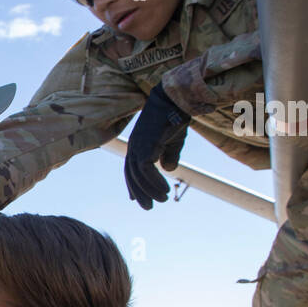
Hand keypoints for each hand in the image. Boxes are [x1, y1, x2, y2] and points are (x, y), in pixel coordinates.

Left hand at [124, 83, 188, 208]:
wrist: (176, 99)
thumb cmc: (175, 116)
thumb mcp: (173, 140)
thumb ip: (168, 155)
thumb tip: (168, 169)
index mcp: (138, 144)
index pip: (131, 169)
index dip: (134, 184)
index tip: (137, 199)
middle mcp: (135, 145)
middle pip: (132, 174)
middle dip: (140, 192)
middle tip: (148, 207)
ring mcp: (138, 145)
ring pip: (138, 174)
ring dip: (150, 189)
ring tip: (162, 199)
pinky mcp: (146, 144)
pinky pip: (146, 169)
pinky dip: (154, 182)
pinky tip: (164, 189)